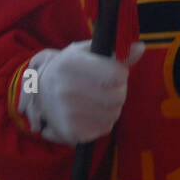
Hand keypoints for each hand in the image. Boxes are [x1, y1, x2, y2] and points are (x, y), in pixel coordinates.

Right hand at [20, 40, 145, 144]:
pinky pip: (105, 128)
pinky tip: (89, 112)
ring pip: (114, 114)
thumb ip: (115, 51)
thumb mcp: (88, 52)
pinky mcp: (72, 132)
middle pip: (118, 96)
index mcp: (71, 64)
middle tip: (105, 87)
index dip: (120, 73)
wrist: (39, 93)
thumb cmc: (70, 68)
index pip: (117, 74)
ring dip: (111, 107)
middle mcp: (67, 89)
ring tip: (95, 99)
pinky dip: (102, 121)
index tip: (112, 72)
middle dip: (117, 91)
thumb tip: (140, 48)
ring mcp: (68, 113)